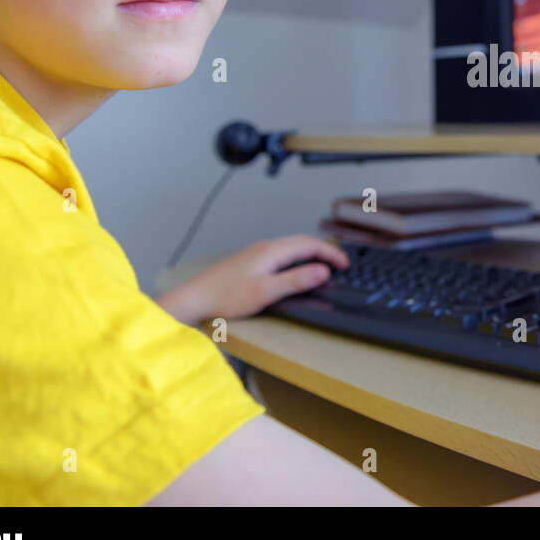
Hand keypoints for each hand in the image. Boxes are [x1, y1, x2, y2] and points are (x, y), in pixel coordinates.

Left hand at [157, 235, 348, 325]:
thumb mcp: (266, 291)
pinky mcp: (249, 262)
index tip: (345, 264)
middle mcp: (264, 247)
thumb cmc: (225, 297)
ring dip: (311, 253)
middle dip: (324, 250)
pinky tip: (296, 269)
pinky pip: (281, 254)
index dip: (331, 253)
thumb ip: (296, 280)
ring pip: (291, 247)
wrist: (194, 298)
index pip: (310, 244)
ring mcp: (255, 253)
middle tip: (340, 264)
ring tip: (324, 265)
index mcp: (271, 251)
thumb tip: (322, 271)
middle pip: (302, 241)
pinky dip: (297, 258)